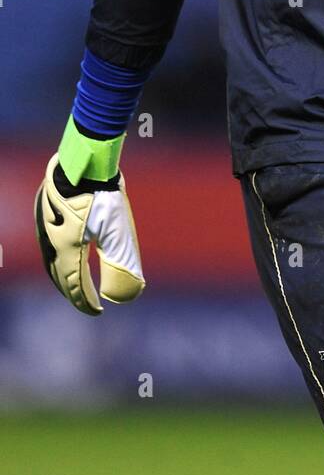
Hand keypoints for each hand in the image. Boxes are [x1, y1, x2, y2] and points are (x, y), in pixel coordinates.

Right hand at [34, 151, 144, 314]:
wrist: (83, 162)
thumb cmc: (102, 195)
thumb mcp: (117, 230)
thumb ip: (122, 263)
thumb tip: (128, 294)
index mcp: (66, 249)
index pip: (74, 285)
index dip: (86, 302)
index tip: (98, 312)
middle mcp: (50, 242)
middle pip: (59, 277)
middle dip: (72, 292)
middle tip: (86, 303)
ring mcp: (45, 227)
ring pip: (51, 261)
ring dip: (62, 277)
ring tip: (74, 285)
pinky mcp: (45, 213)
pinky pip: (49, 244)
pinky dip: (58, 258)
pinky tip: (67, 253)